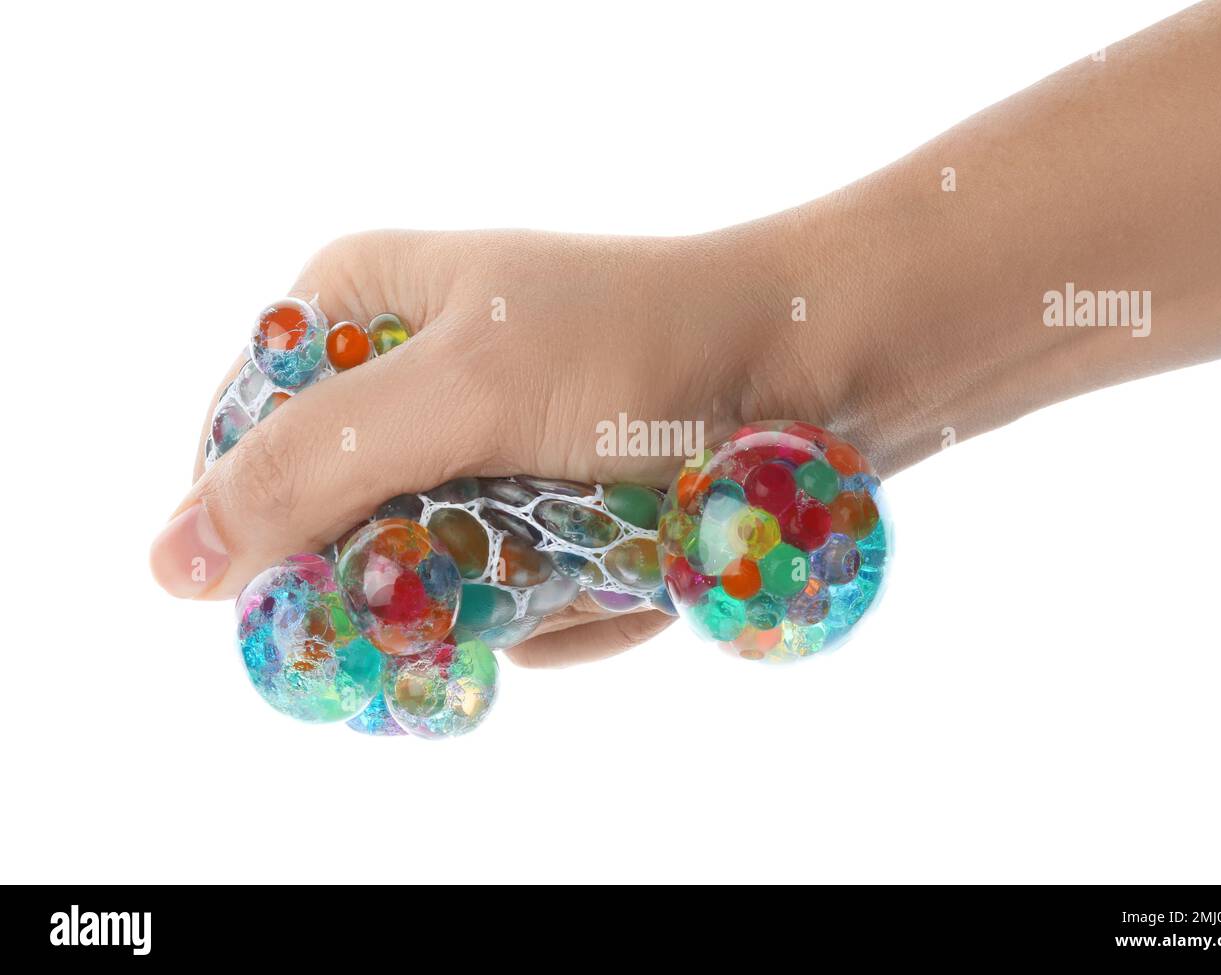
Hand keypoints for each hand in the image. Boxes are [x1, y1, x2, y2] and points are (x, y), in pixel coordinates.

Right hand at [149, 227, 822, 665]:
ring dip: (519, 587)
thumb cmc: (644, 348)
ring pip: (433, 582)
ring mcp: (483, 457)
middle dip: (420, 567)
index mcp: (362, 309)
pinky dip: (579, 602)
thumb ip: (316, 467)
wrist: (816, 370)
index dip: (265, 518)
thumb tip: (172, 560)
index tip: (320, 572)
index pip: (242, 435)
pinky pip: (517, 600)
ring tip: (601, 529)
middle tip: (499, 554)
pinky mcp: (545, 518)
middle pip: (336, 527)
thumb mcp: (468, 392)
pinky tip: (638, 556)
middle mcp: (412, 382)